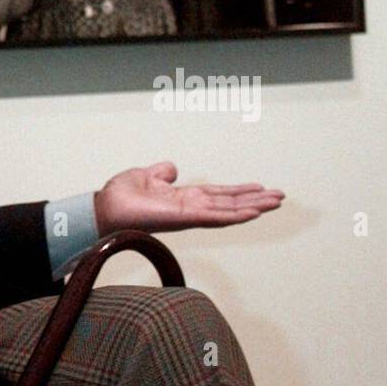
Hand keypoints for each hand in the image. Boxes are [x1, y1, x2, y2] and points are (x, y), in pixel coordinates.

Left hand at [94, 162, 283, 235]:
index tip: (261, 188)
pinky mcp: (184, 218)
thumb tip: (172, 167)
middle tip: (281, 197)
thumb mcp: (146, 175)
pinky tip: (253, 212)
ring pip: (228, 211)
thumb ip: (162, 172)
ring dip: (253, 207)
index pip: (219, 195)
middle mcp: (191, 207)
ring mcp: (190, 214)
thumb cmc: (121, 196)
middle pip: (230, 203)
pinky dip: (235, 215)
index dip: (240, 192)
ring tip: (275, 203)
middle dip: (255, 200)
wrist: (106, 207)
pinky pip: (214, 217)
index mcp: (185, 197)